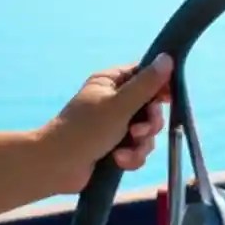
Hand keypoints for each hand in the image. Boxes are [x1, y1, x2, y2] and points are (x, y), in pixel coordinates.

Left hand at [38, 55, 173, 193]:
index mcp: (111, 82)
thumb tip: (167, 58)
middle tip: (138, 132)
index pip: (144, 75)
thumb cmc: (85, 130)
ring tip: (124, 151)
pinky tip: (118, 161)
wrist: (56, 167)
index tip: (168, 98)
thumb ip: (146, 84)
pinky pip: (138, 149)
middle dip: (149, 124)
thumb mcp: (119, 104)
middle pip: (151, 107)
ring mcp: (116, 125)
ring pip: (147, 132)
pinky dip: (131, 157)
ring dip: (140, 144)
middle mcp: (114, 101)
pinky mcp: (117, 147)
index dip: (160, 85)